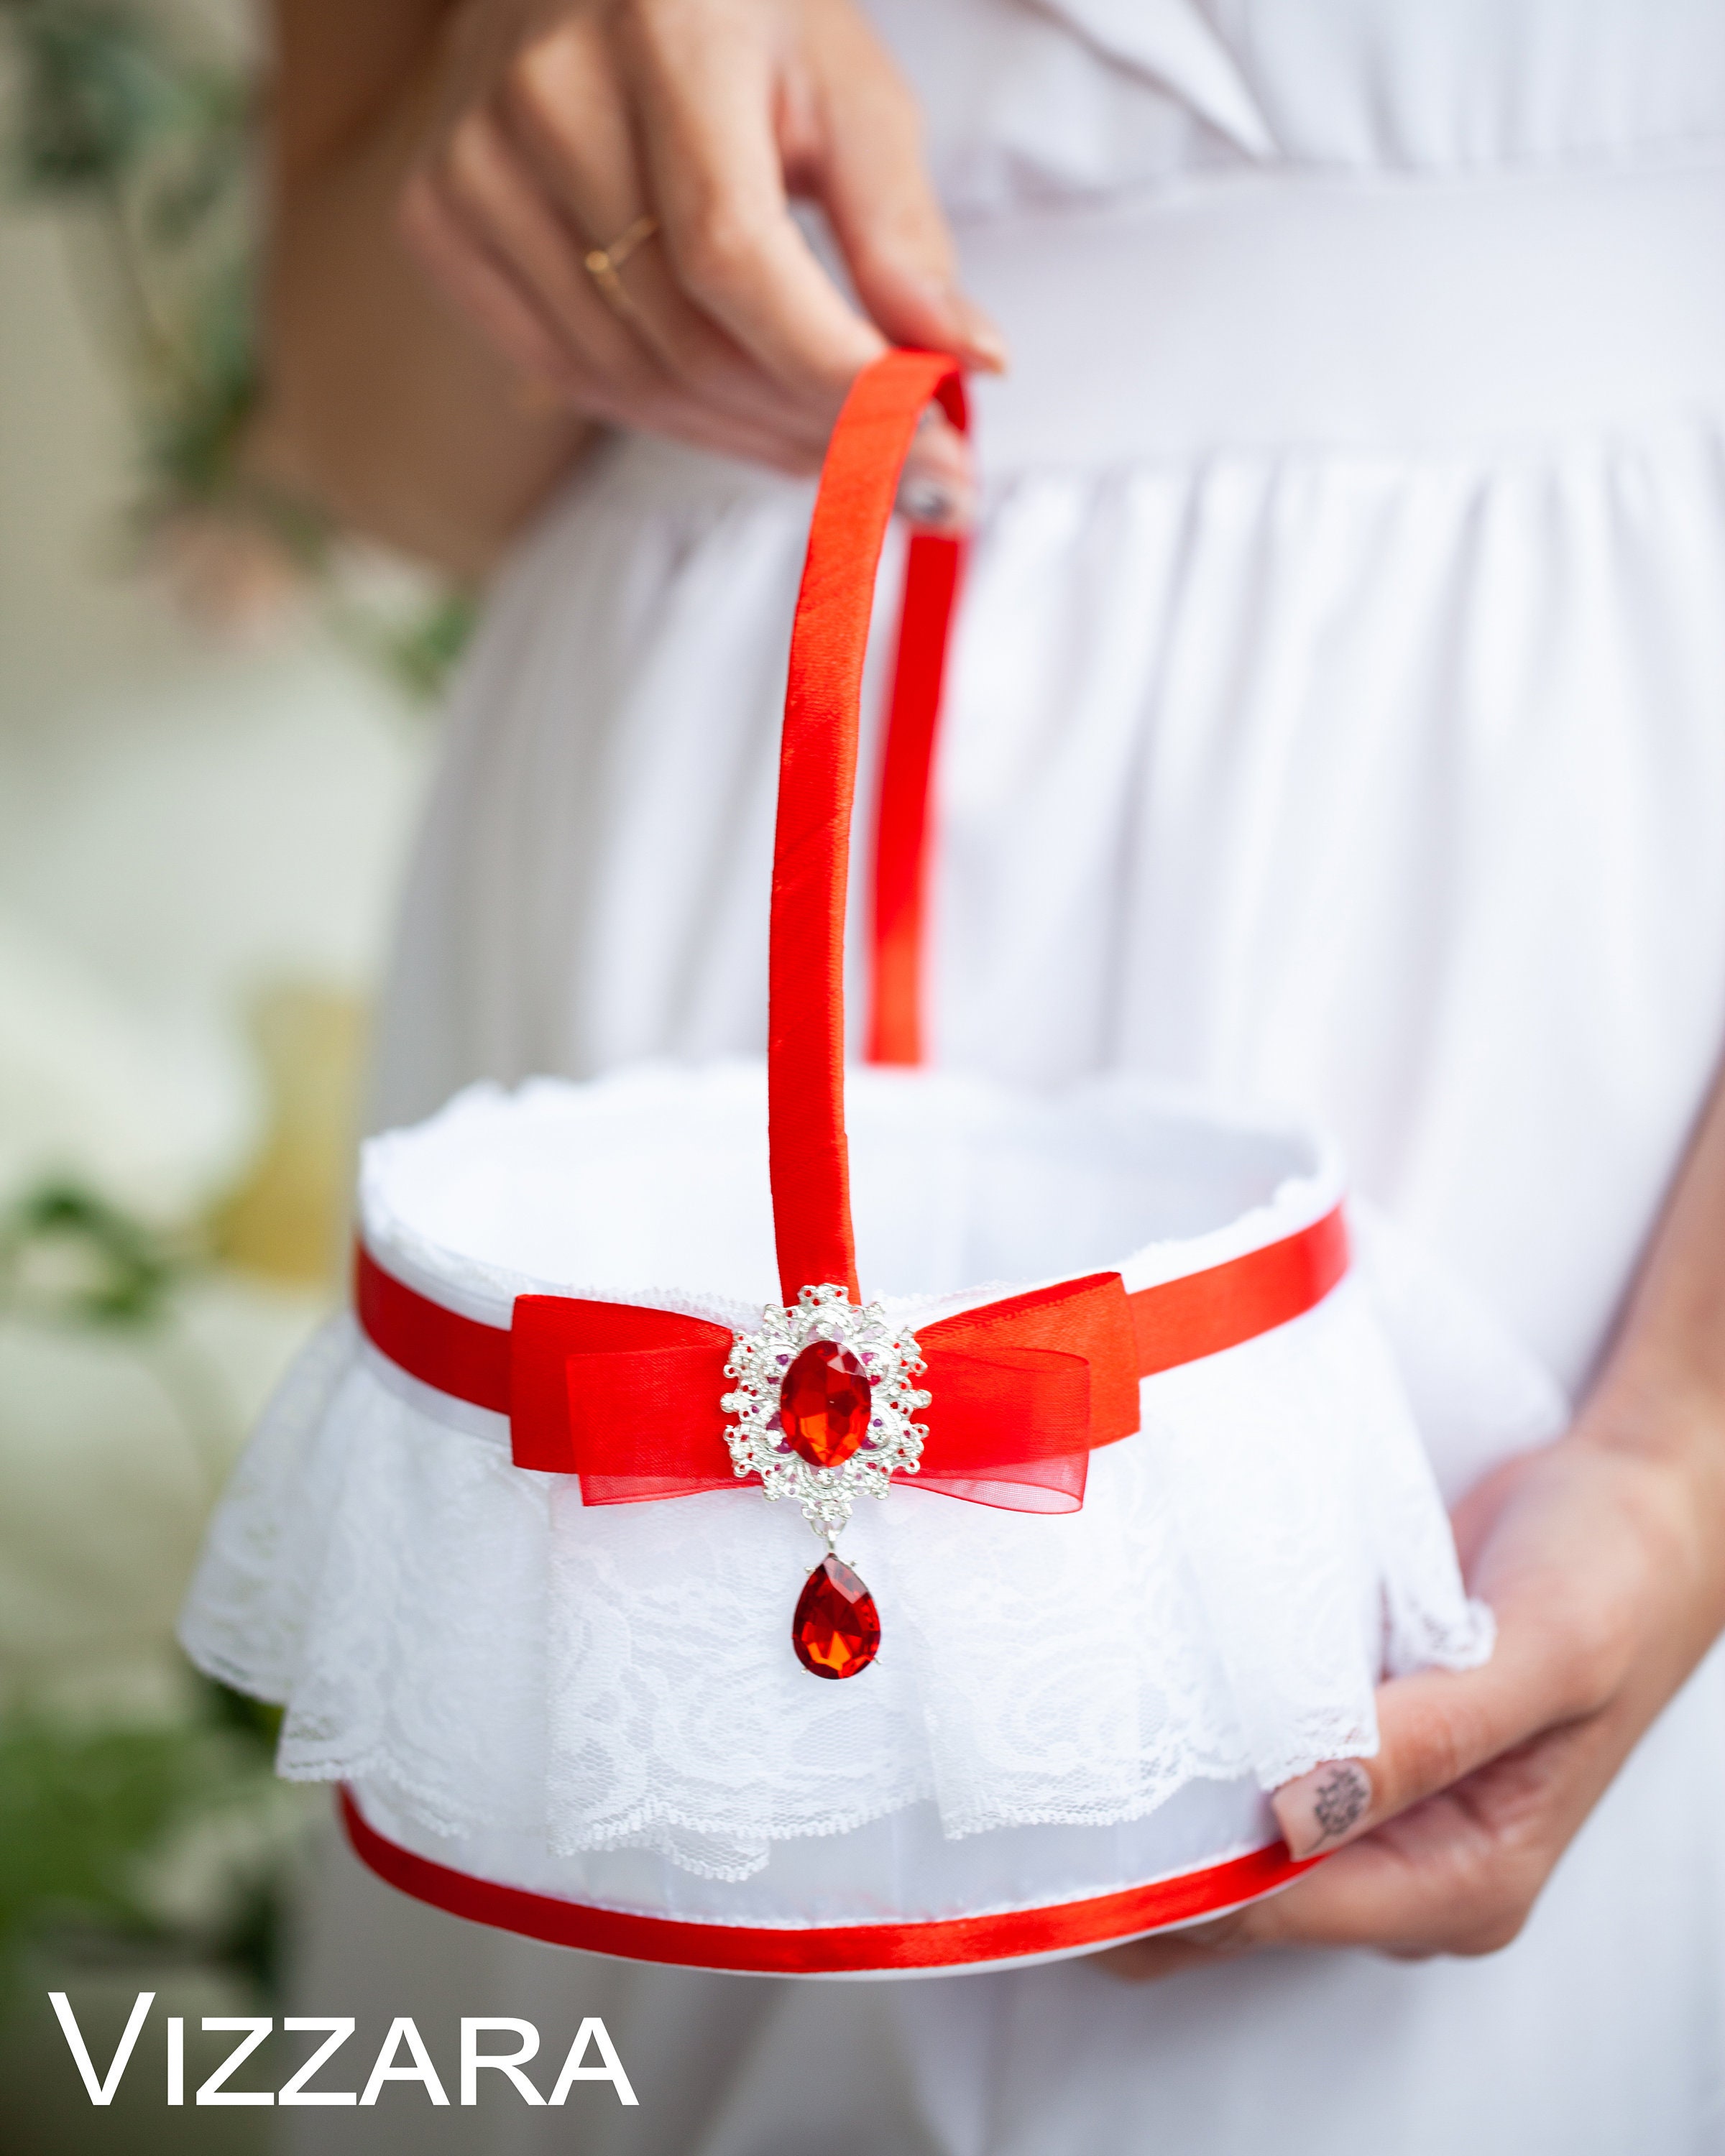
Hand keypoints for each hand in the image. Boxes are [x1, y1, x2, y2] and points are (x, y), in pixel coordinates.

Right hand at [397, 0, 1000, 525]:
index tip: (926, 451)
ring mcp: (472, 167)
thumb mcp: (846, 86)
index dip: (831, 374)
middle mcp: (542, 98)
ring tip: (836, 451)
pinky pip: (569, 372)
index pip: (734, 257)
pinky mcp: (439, 221)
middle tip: (904, 472)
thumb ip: (901, 230)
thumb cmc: (737, 18)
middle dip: (810, 427)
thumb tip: (967, 365)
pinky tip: (744, 418)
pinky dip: (669, 416)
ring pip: (631, 377)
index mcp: (659, 33)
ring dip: (751, 439)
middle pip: (685, 336)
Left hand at [1105, 1378, 1724, 1975]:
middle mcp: (1413, 1860)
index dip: (1179, 1880)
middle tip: (1045, 1773)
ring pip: (1237, 1831)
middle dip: (1151, 1852)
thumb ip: (1429, 1738)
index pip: (1282, 1911)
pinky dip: (1200, 1736)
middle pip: (1242, 1892)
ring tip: (1071, 1724)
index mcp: (1465, 1879)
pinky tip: (1141, 1682)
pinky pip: (1256, 1757)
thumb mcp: (1544, 1656)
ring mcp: (1381, 1802)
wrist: (1640, 1496)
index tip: (1084, 1822)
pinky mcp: (1357, 1737)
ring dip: (1164, 1794)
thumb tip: (1292, 1812)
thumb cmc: (1617, 1576)